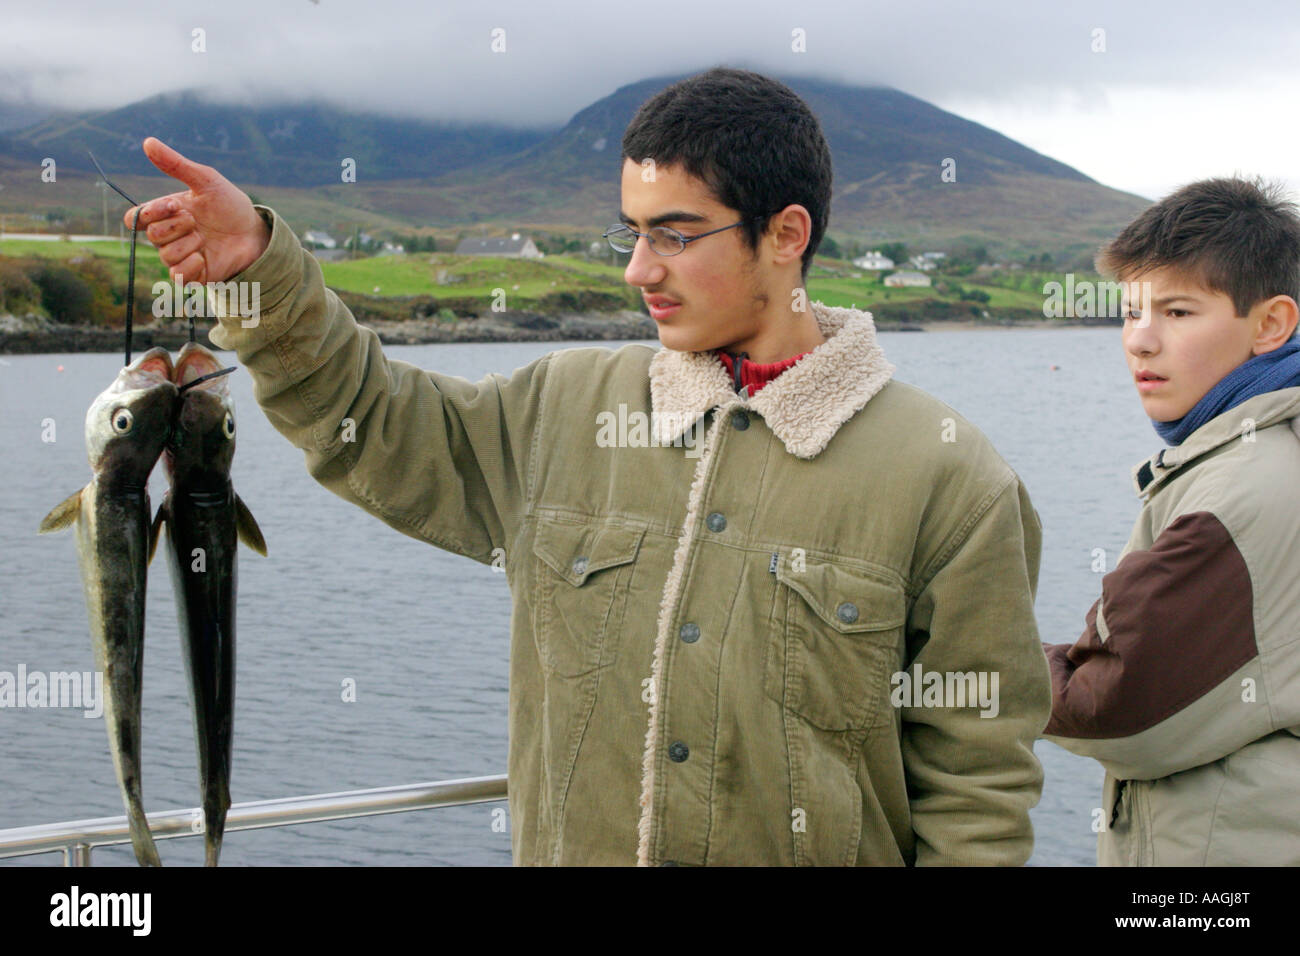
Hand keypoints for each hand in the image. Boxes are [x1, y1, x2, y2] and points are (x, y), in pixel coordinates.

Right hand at [123, 137, 270, 284]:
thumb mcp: (206, 181)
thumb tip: (148, 142)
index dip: (149, 213)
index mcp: (166, 213)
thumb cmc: (230, 206)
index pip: (135, 218)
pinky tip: (205, 257)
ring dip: (189, 244)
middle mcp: (169, 235)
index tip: (175, 205)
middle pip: (152, 235)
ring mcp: (181, 255)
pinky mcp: (193, 274)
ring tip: (206, 239)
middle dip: (177, 226)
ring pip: (166, 255)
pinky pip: (177, 276)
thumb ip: (176, 165)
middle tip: (197, 222)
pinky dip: (191, 266)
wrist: (255, 233)